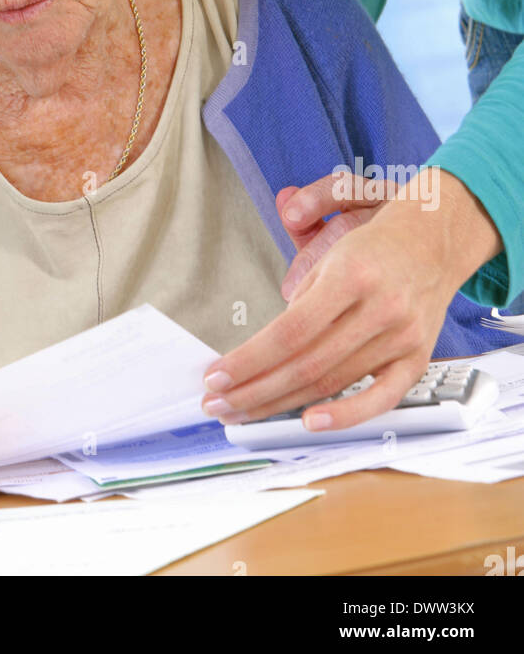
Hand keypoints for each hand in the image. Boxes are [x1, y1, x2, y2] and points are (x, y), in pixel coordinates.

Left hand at [201, 169, 502, 433]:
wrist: (437, 239)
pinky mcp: (416, 359)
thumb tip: (276, 254)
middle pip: (306, 363)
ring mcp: (401, 338)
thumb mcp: (332, 231)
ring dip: (282, 404)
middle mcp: (380, 309)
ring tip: (244, 412)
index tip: (217, 376)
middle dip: (254, 390)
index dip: (250, 360)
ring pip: (333, 381)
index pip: (291, 331)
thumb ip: (299, 260)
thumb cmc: (377, 239)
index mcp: (352, 274)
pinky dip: (346, 416)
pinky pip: (381, 398)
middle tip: (217, 404)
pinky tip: (309, 422)